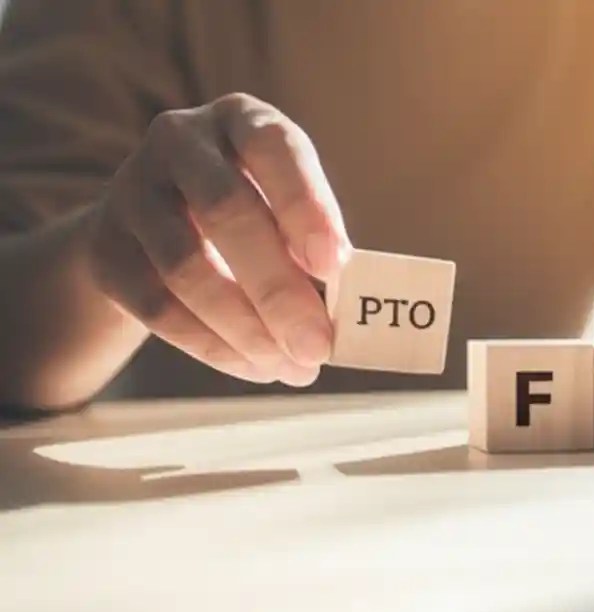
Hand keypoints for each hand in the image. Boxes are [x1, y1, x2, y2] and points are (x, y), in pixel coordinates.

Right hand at [83, 93, 350, 385]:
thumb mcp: (287, 205)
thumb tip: (344, 306)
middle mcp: (179, 140)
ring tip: (292, 367)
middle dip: (277, 288)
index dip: (305, 204)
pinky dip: (212, 345)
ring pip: (186, 267)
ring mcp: (132, 190)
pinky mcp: (106, 247)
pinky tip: (255, 367)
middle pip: (226, 211)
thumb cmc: (255, 211)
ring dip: (246, 328)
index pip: (273, 147)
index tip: (334, 265)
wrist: (157, 220)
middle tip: (318, 345)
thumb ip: (315, 243)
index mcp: (241, 118)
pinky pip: (157, 306)